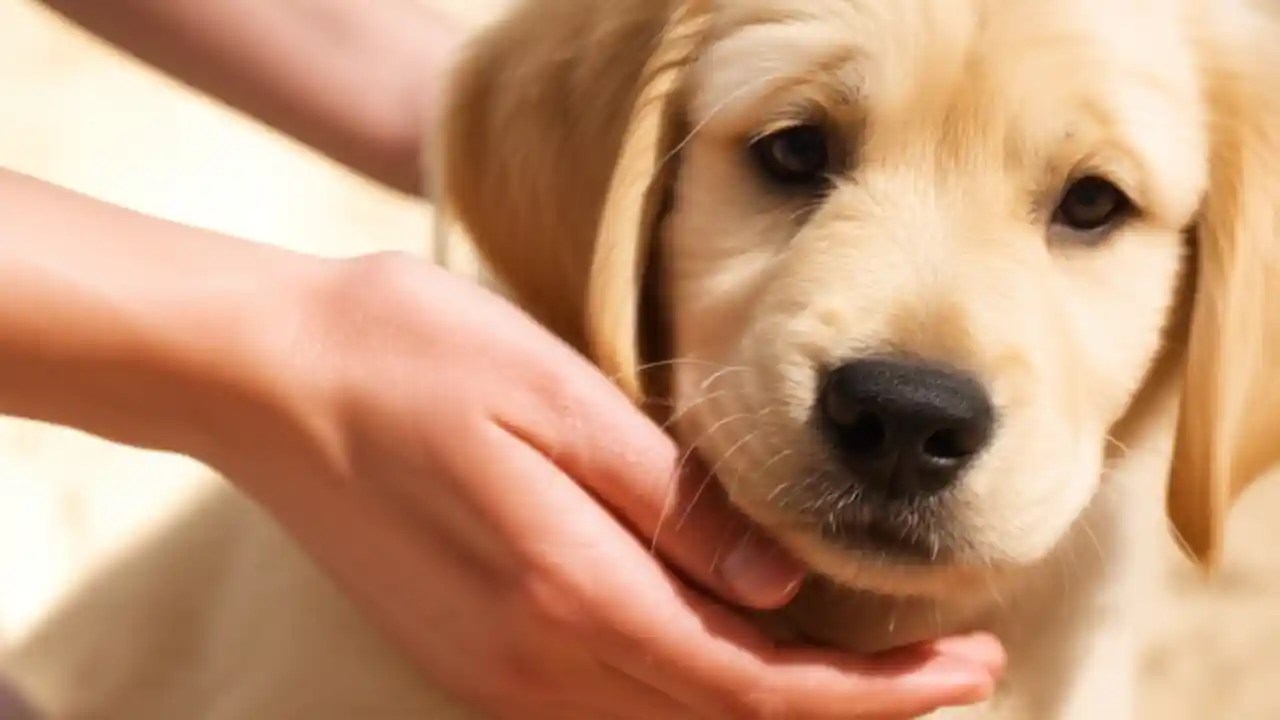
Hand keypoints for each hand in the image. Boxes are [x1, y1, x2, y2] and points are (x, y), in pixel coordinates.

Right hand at [216, 252, 1003, 719]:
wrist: (266, 378)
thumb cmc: (409, 357)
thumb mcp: (550, 396)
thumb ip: (667, 500)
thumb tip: (776, 585)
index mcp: (568, 592)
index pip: (757, 683)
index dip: (874, 692)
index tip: (967, 663)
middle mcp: (535, 658)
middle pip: (724, 717)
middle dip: (849, 707)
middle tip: (949, 668)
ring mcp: (497, 667)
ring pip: (670, 717)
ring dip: (775, 701)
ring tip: (867, 667)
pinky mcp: (472, 651)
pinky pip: (610, 699)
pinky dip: (697, 687)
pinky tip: (736, 648)